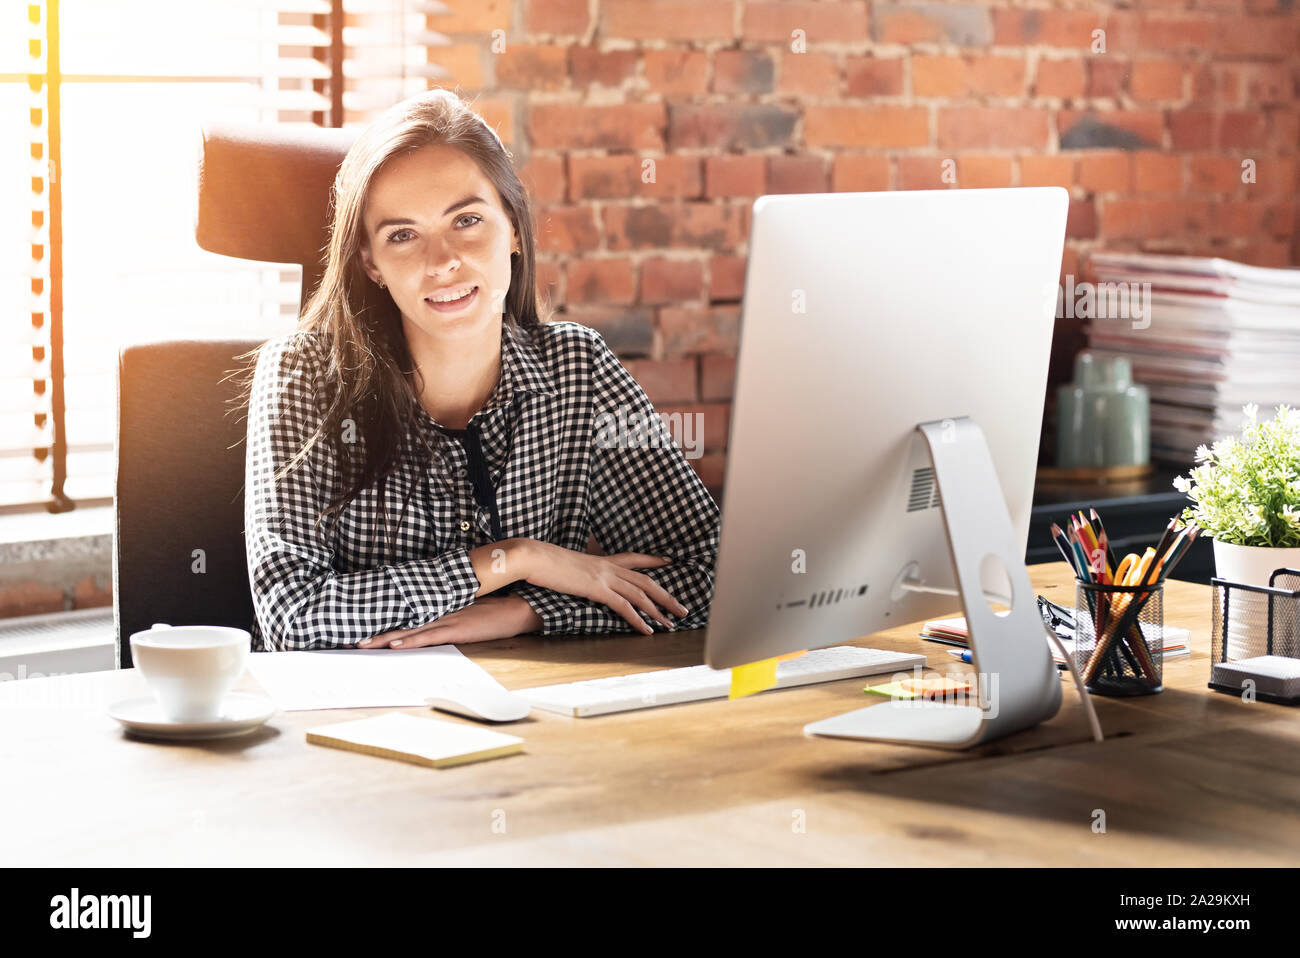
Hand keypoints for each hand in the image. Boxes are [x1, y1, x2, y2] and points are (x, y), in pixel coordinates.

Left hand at [355, 596, 539, 649]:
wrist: (517, 607)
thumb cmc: (495, 609)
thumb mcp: (469, 609)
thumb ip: (450, 612)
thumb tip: (432, 618)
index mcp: (441, 608)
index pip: (407, 616)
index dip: (386, 623)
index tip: (364, 630)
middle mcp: (439, 612)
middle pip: (402, 623)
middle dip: (377, 634)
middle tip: (352, 642)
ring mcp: (447, 620)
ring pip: (410, 630)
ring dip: (386, 638)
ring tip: (363, 645)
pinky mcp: (457, 630)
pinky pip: (429, 636)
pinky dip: (411, 641)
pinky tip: (395, 645)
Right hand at [518, 540, 687, 634]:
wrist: (534, 557)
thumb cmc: (544, 562)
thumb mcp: (567, 564)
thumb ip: (579, 571)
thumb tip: (579, 577)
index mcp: (601, 560)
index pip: (634, 558)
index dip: (653, 560)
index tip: (669, 561)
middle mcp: (608, 567)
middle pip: (646, 581)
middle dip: (666, 596)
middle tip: (682, 609)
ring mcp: (604, 577)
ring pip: (640, 594)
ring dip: (658, 610)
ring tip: (672, 623)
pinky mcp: (596, 589)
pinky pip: (624, 606)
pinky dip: (638, 619)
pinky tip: (647, 630)